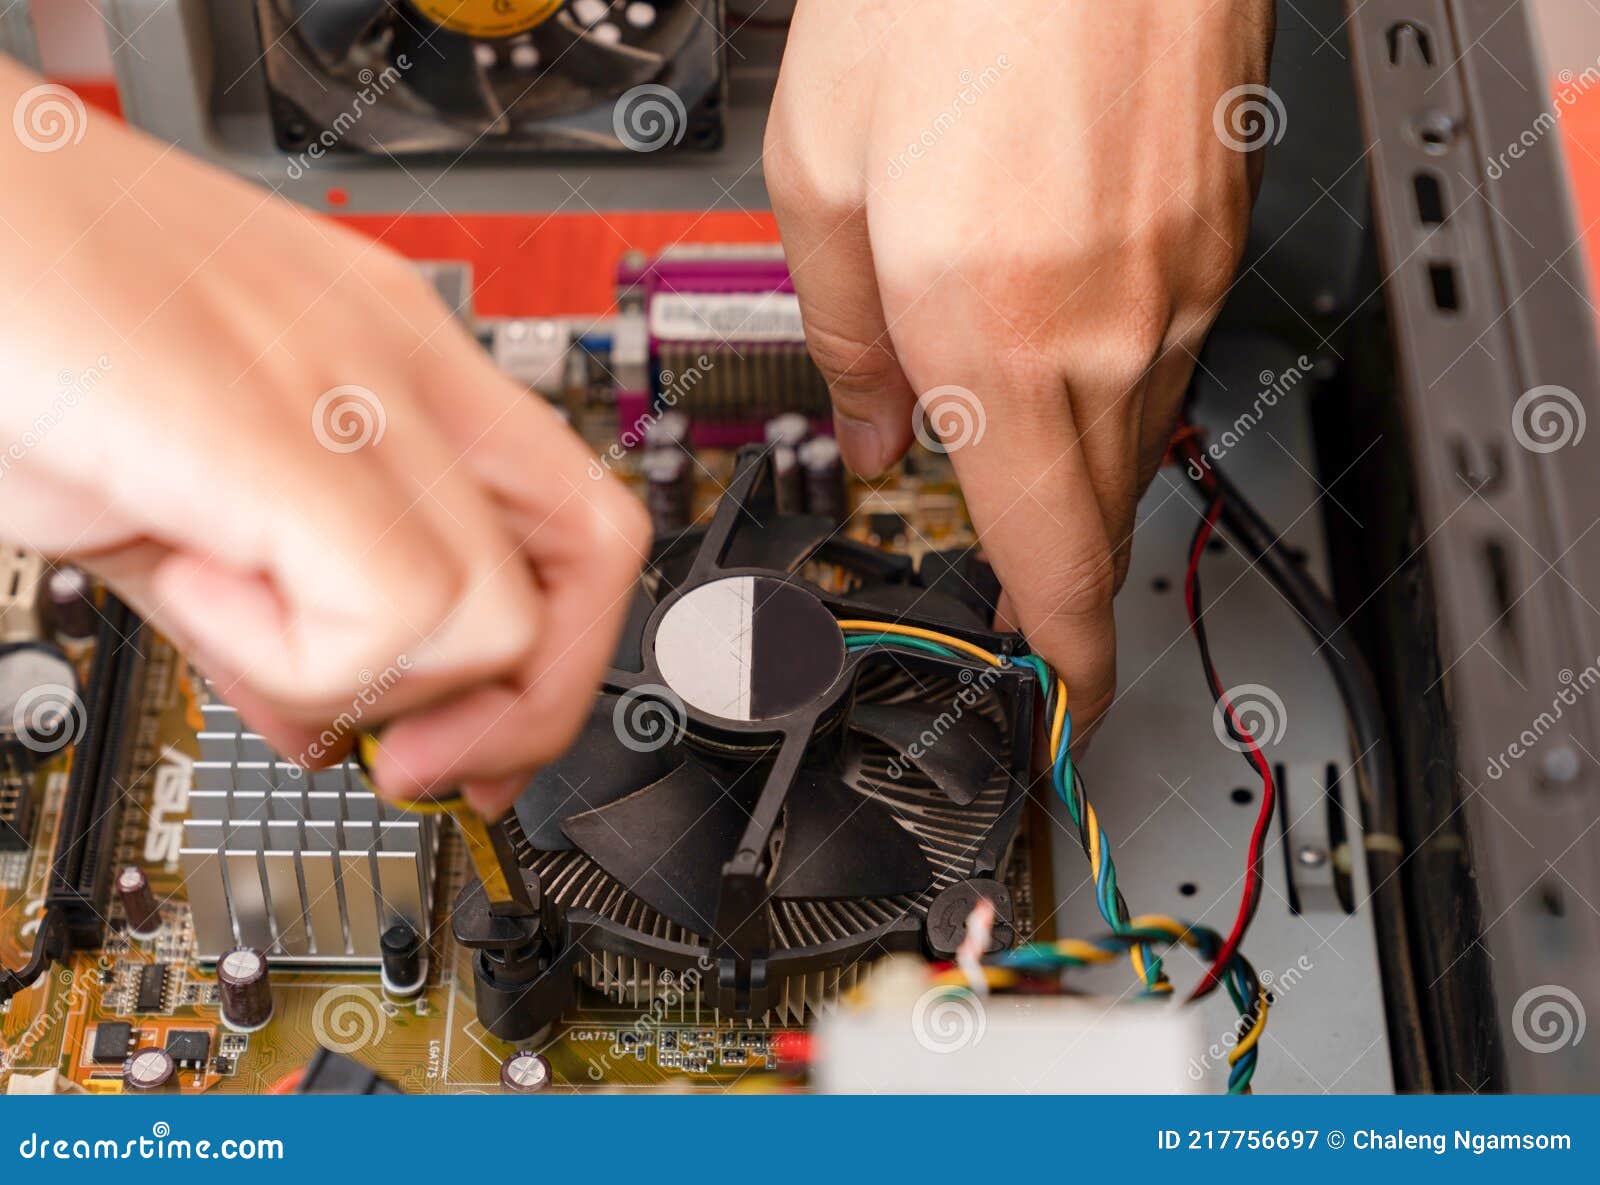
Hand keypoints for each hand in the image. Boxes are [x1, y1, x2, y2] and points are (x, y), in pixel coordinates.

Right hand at [0, 57, 648, 814]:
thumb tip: (328, 725)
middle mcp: (404, 362)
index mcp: (399, 369)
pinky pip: (389, 602)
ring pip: (497, 612)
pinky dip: (291, 652)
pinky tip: (190, 579)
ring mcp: (352, 378)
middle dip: (522, 707)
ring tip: (231, 609)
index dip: (554, 669)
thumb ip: (267, 621)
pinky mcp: (270, 414)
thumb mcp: (173, 497)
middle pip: (595, 562)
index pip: (579, 527)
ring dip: (372, 678)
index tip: (476, 751)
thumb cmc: (22, 320)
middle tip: (417, 755)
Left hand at [765, 0, 1272, 732]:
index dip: (1067, 660)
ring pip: (1134, 435)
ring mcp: (1181, 278)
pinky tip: (1054, 328)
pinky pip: (1165, 354)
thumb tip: (869, 427)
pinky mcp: (1216, 229)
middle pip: (1095, 512)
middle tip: (1004, 572)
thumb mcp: (819, 175)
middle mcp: (1109, 327)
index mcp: (992, 335)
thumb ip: (840, 335)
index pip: (1053, 560)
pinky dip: (1109, 378)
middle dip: (1048, 561)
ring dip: (1072, 464)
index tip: (1064, 706)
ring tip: (1008, 427)